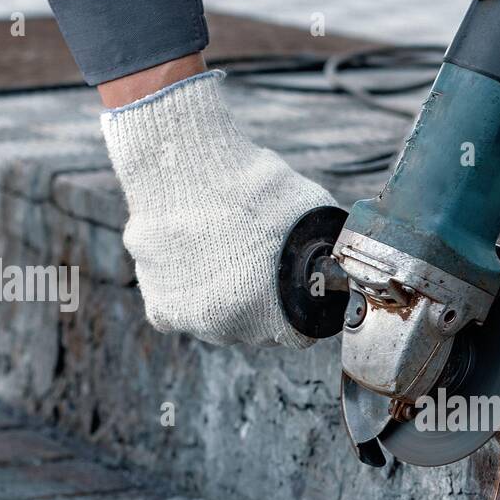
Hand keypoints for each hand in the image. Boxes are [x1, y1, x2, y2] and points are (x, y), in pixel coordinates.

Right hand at [99, 69, 336, 347]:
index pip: (296, 335)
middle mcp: (227, 327)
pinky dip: (186, 293)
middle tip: (255, 265)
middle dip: (260, 304)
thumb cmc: (250, 185)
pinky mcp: (159, 306)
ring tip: (222, 255)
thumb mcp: (310, 212)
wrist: (181, 165)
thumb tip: (340, 262)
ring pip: (216, 321)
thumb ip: (324, 249)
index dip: (301, 312)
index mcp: (270, 315)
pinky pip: (178, 312)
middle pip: (255, 330)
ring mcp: (189, 319)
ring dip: (221, 299)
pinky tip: (194, 262)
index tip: (295, 294)